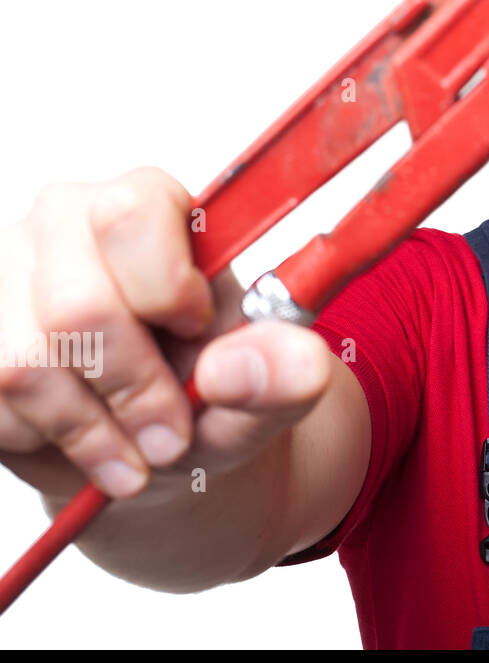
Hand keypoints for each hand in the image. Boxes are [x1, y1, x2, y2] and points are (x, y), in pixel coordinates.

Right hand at [0, 168, 332, 502]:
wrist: (157, 441)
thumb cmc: (213, 390)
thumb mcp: (270, 388)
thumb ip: (287, 373)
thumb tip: (240, 366)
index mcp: (154, 205)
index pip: (133, 211)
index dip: (165, 288)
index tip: (197, 336)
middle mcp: (67, 222)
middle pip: (77, 303)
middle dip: (132, 387)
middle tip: (171, 437)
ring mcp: (5, 274)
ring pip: (24, 360)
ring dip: (88, 428)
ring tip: (137, 457)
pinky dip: (44, 441)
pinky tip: (84, 444)